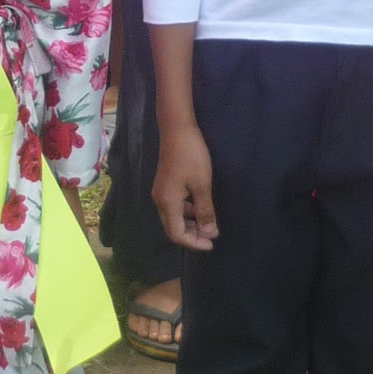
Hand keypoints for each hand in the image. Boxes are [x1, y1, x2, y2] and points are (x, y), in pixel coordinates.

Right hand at [152, 123, 218, 250]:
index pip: (177, 234)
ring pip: (174, 217)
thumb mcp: (202, 185)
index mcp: (167, 203)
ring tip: (209, 224)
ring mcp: (161, 192)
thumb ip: (205, 211)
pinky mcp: (165, 184)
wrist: (177, 129)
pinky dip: (187, 212)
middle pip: (173, 228)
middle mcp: (160, 200)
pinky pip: (175, 206)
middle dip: (192, 235)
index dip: (194, 242)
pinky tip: (200, 207)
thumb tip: (209, 233)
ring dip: (190, 224)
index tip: (212, 243)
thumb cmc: (191, 156)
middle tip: (211, 236)